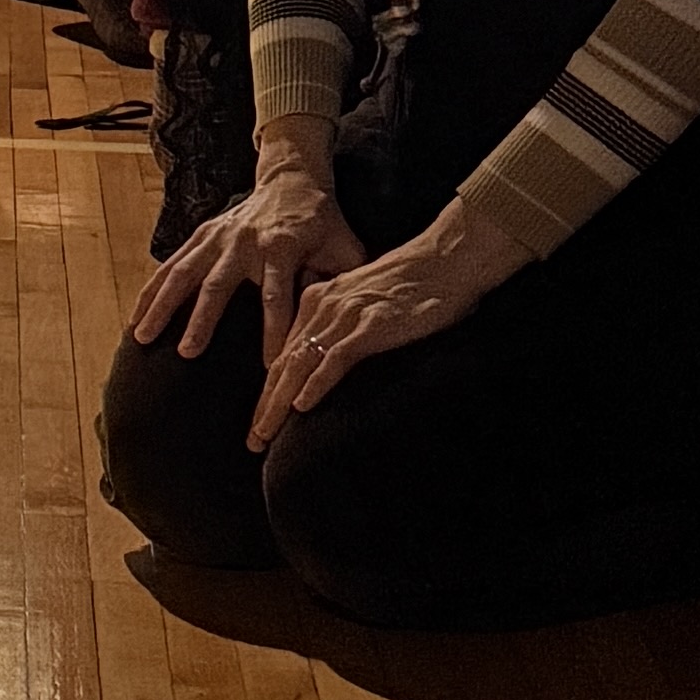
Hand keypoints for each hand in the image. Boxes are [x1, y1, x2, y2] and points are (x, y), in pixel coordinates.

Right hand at [131, 155, 343, 365]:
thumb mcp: (346, 248)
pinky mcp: (202, 235)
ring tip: (142, 337)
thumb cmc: (324, 224)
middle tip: (188, 353)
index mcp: (282, 247)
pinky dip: (152, 290)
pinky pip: (172, 264)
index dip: (275, 331)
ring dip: (162, 306)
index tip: (270, 366)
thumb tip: (335, 319)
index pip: (277, 295)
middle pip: (218, 284)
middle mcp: (244, 241)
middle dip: (202, 320)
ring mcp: (218, 236)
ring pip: (184, 273)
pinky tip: (136, 317)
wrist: (293, 179)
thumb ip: (342, 281)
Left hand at [242, 206, 518, 452]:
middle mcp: (323, 306)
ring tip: (265, 433)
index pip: (286, 353)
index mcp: (319, 300)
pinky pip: (336, 358)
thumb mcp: (366, 303)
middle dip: (265, 405)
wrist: (447, 258)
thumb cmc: (416, 284)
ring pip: (300, 363)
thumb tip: (334, 360)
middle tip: (252, 441)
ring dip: (279, 402)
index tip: (258, 424)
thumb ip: (346, 326)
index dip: (269, 391)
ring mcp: (345, 314)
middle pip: (285, 363)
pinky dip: (317, 383)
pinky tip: (302, 406)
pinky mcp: (370, 324)